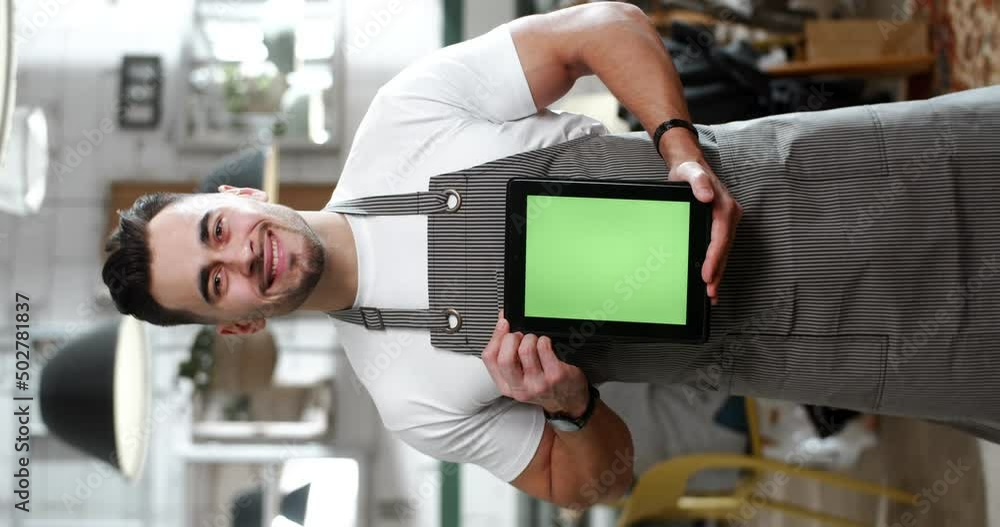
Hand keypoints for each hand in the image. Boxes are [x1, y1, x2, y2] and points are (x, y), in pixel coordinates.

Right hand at [482, 311, 589, 415]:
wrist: (568, 400)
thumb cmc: (544, 386)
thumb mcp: (519, 376)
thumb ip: (507, 352)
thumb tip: (502, 322)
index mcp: (506, 386)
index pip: (489, 358)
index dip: (495, 337)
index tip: (504, 325)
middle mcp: (521, 387)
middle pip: (505, 358)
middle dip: (511, 338)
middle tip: (520, 337)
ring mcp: (538, 383)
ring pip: (525, 350)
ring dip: (530, 338)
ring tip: (535, 341)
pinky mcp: (555, 376)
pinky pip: (544, 348)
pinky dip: (544, 340)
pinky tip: (546, 345)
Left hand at [667, 158, 742, 304]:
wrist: (690, 167)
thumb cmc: (689, 171)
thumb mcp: (690, 173)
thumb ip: (698, 182)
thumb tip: (705, 196)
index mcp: (725, 207)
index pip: (721, 237)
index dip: (714, 258)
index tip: (706, 274)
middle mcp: (730, 216)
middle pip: (724, 249)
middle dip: (717, 271)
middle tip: (709, 292)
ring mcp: (726, 222)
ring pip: (723, 252)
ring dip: (718, 272)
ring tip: (711, 293)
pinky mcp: (720, 226)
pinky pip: (719, 248)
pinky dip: (716, 264)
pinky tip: (711, 279)